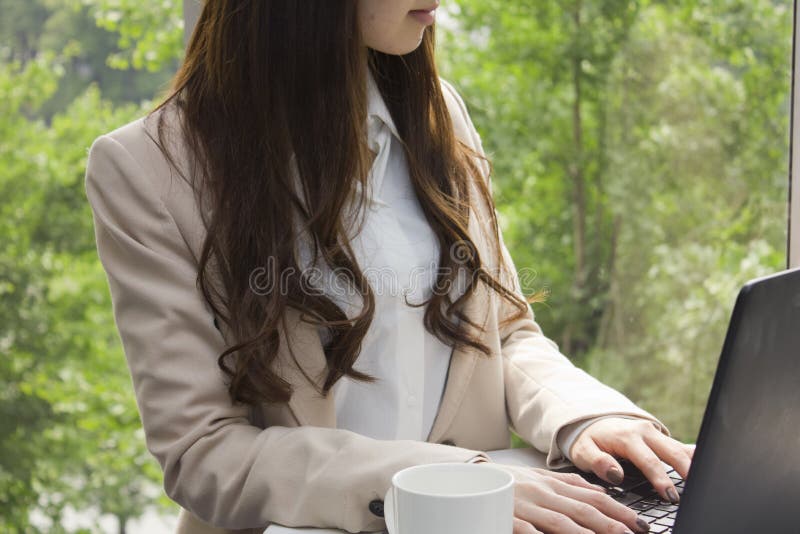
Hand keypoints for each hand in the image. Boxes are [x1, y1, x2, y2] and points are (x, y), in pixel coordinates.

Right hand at [487, 462, 651, 532]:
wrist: (472, 478)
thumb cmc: (510, 482)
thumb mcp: (541, 477)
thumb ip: (571, 485)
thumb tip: (603, 492)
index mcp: (552, 484)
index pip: (593, 497)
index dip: (618, 510)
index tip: (639, 523)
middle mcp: (542, 493)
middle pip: (582, 510)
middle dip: (611, 524)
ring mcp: (525, 507)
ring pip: (561, 521)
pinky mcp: (507, 518)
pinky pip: (528, 531)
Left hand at [568, 417, 695, 504]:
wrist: (592, 423)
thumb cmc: (589, 441)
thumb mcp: (583, 451)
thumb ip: (597, 461)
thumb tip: (614, 474)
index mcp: (626, 437)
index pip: (648, 460)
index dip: (660, 479)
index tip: (670, 495)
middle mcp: (644, 432)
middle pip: (671, 452)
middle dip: (685, 471)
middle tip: (694, 491)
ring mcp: (654, 432)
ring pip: (679, 447)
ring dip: (692, 463)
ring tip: (704, 480)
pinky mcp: (660, 436)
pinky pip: (680, 444)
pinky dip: (693, 453)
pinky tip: (707, 460)